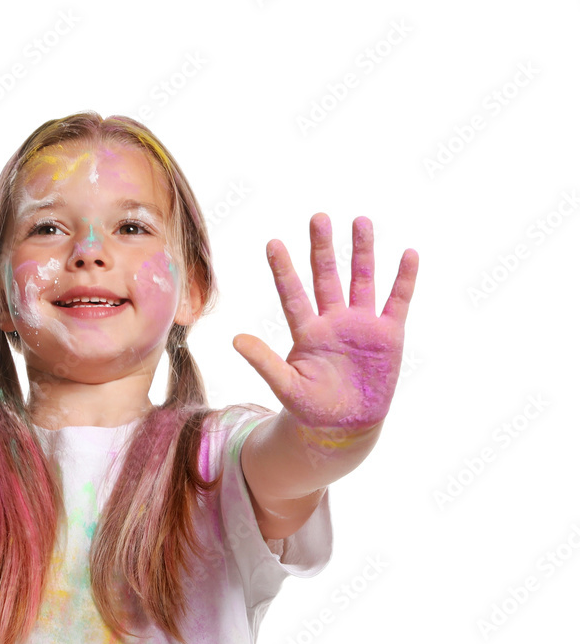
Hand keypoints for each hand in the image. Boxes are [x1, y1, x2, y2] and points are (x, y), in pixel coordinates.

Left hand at [233, 213, 417, 431]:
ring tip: (360, 220)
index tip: (273, 243)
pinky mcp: (388, 334)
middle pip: (327, 277)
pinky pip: (398, 301)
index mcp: (307, 331)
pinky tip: (408, 253)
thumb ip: (264, 361)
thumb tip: (234, 340)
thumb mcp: (285, 386)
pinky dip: (403, 279)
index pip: (293, 294)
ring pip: (361, 280)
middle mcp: (333, 321)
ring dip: (362, 252)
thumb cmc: (311, 406)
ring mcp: (362, 325)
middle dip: (323, 248)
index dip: (284, 270)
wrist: (344, 426)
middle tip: (318, 217)